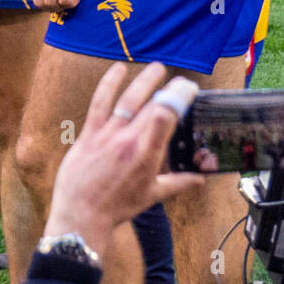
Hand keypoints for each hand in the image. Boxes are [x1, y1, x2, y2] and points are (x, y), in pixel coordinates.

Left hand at [43, 62, 203, 257]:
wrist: (81, 216)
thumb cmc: (117, 208)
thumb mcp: (152, 196)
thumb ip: (178, 183)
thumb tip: (201, 179)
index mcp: (147, 156)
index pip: (167, 118)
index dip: (179, 98)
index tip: (189, 89)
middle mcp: (129, 141)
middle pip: (153, 106)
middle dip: (170, 90)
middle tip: (182, 82)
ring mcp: (108, 135)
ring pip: (129, 99)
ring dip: (145, 80)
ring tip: (158, 67)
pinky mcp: (90, 134)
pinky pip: (100, 103)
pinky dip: (109, 83)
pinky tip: (119, 68)